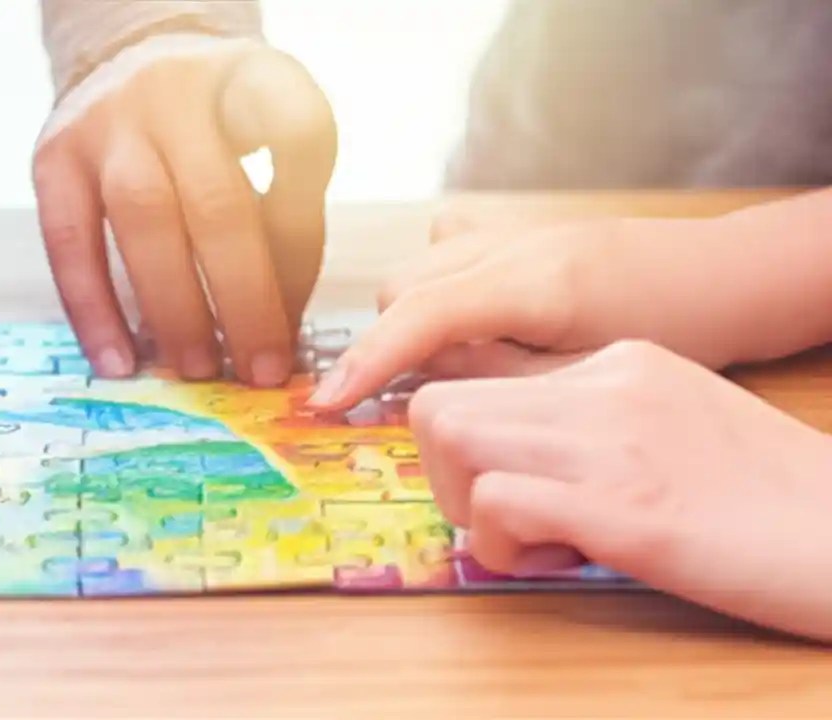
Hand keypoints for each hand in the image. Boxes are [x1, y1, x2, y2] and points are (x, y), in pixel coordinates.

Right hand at [32, 37, 335, 385]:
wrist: (130, 59)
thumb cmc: (219, 120)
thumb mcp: (274, 132)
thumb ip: (288, 213)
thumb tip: (278, 326)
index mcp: (252, 77)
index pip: (298, 148)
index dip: (307, 238)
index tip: (303, 320)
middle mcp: (176, 91)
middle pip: (217, 201)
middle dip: (244, 298)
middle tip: (259, 371)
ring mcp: (108, 120)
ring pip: (143, 217)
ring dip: (173, 307)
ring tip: (195, 369)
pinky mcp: (54, 155)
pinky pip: (70, 241)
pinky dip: (94, 309)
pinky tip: (117, 361)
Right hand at [308, 213, 771, 409]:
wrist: (726, 277)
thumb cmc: (677, 335)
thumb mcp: (584, 375)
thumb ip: (496, 376)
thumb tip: (422, 378)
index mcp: (532, 285)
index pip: (420, 318)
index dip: (365, 362)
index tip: (325, 403)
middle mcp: (511, 243)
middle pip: (403, 288)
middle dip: (393, 343)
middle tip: (419, 394)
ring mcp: (513, 227)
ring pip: (417, 265)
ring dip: (414, 314)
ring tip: (451, 359)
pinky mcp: (518, 226)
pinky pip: (446, 244)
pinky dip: (437, 281)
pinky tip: (468, 313)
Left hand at [410, 340, 831, 641]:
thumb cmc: (767, 496)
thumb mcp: (673, 419)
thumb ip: (594, 420)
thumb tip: (511, 453)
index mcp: (617, 362)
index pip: (475, 376)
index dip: (466, 444)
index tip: (500, 484)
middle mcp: (604, 385)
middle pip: (439, 404)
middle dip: (447, 475)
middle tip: (505, 518)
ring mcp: (611, 441)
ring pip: (449, 438)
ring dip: (467, 506)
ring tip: (532, 539)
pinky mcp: (623, 507)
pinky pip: (494, 503)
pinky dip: (500, 547)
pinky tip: (564, 561)